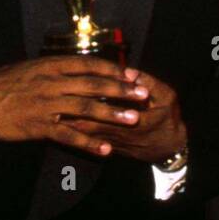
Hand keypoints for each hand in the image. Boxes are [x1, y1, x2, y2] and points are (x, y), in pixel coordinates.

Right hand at [0, 56, 151, 156]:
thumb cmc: (3, 83)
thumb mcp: (30, 68)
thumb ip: (54, 70)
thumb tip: (77, 69)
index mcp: (51, 65)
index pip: (89, 63)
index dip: (113, 68)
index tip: (133, 73)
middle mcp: (52, 81)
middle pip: (93, 84)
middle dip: (121, 89)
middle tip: (143, 94)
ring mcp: (46, 103)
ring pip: (85, 108)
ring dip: (111, 114)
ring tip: (132, 120)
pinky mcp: (38, 125)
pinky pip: (67, 134)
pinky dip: (87, 142)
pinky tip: (104, 150)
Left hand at [61, 66, 186, 164]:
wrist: (169, 148)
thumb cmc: (168, 119)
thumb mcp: (166, 98)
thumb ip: (149, 84)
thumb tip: (130, 71)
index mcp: (132, 120)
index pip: (103, 111)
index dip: (84, 100)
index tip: (65, 88)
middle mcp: (118, 134)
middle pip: (87, 125)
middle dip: (68, 113)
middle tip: (50, 100)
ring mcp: (111, 142)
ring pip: (84, 134)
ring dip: (67, 123)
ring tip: (49, 111)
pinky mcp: (108, 145)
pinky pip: (88, 139)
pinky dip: (73, 132)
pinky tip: (59, 122)